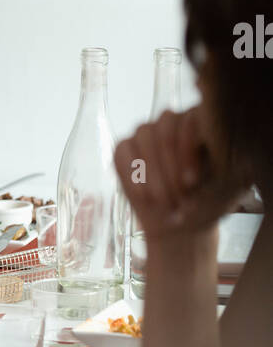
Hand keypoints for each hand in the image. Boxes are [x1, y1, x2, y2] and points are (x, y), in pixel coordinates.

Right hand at [114, 107, 243, 240]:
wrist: (181, 226)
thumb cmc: (207, 202)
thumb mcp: (224, 184)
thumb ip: (222, 160)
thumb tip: (214, 143)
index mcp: (202, 123)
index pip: (191, 120)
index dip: (187, 150)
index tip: (191, 182)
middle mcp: (172, 121)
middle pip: (165, 129)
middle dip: (170, 168)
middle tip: (178, 199)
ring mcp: (147, 132)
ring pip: (145, 137)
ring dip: (153, 175)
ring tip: (165, 203)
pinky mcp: (124, 148)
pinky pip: (124, 152)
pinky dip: (133, 175)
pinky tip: (146, 197)